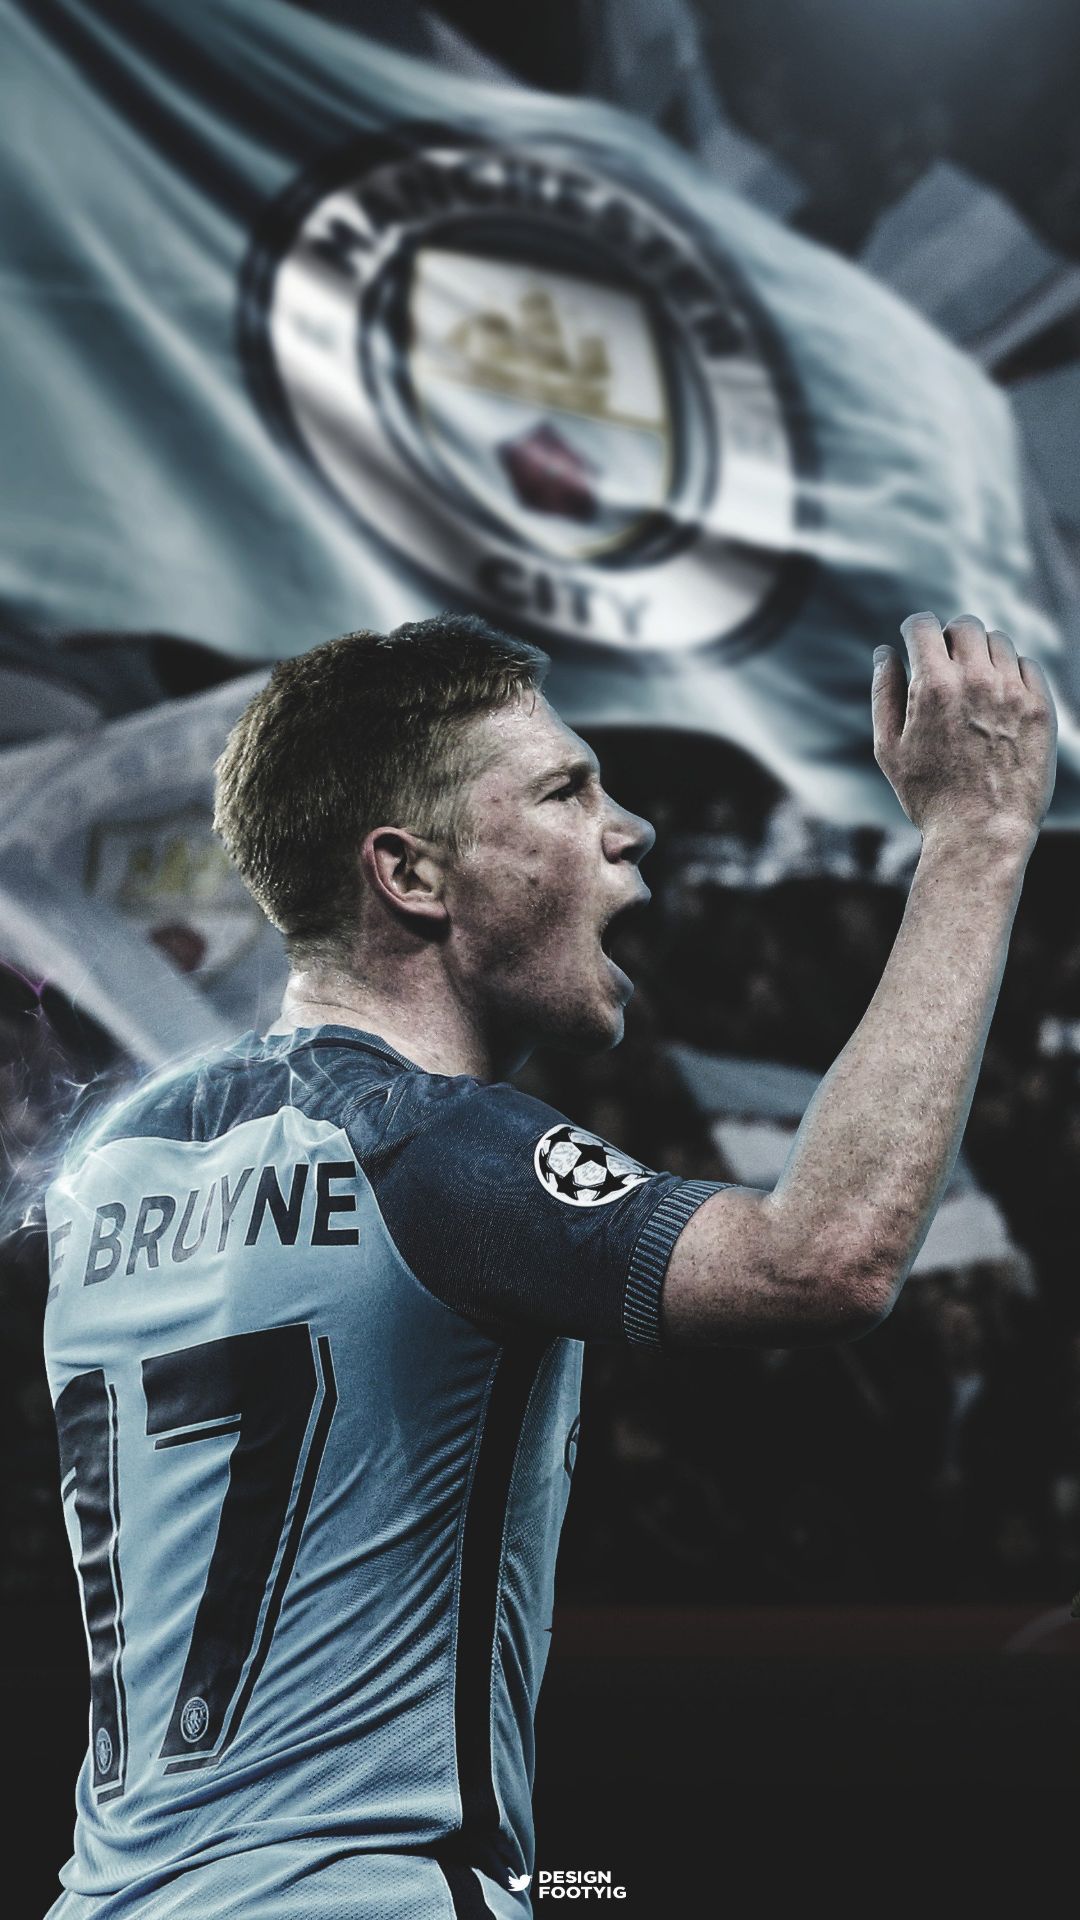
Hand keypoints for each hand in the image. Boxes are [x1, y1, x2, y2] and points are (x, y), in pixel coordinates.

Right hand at [872, 612, 1057, 847]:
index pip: (923, 626)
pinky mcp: (1040, 708)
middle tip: (946, 661)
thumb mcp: (889, 749)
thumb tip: (885, 652)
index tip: (916, 640)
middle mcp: (975, 680)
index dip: (915, 629)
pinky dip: (1011, 672)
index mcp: (933, 686)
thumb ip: (884, 693)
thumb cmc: (929, 796)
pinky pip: (1027, 666)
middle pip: (965, 626)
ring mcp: (1012, 692)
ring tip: (974, 684)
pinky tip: (999, 698)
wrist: (982, 833)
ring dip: (982, 653)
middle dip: (950, 637)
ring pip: (999, 642)